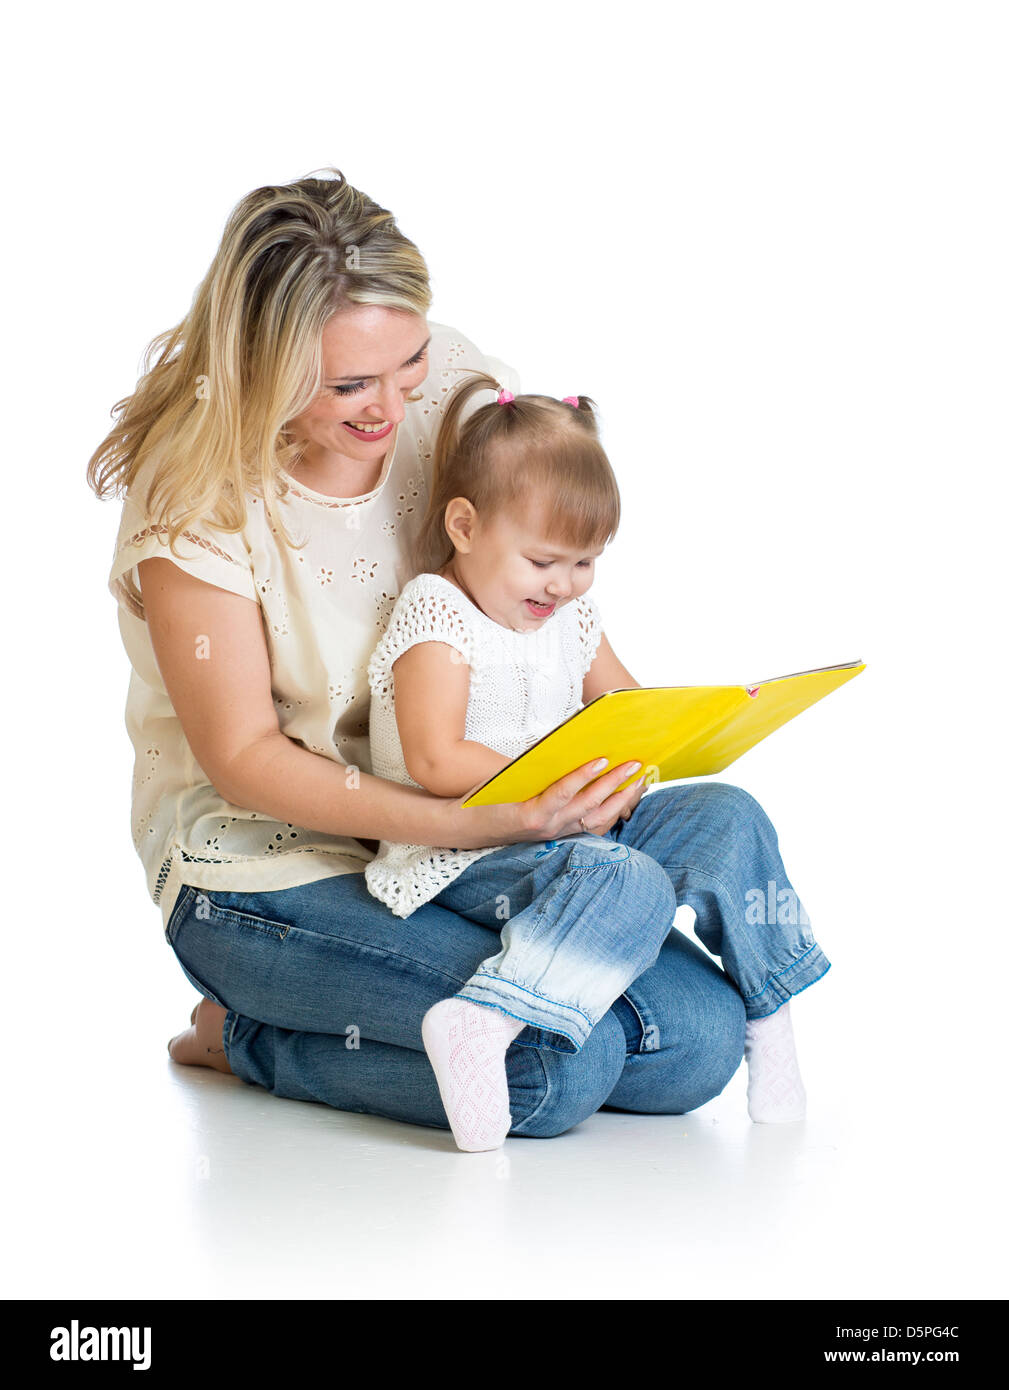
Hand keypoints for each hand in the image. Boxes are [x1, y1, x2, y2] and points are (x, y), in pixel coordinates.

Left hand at [448, 757, 646, 848]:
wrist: (459, 822)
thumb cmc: (498, 805)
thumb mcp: (533, 798)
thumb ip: (557, 786)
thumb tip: (585, 754)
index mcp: (562, 828)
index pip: (603, 818)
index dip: (625, 802)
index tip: (643, 780)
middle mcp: (558, 832)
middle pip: (603, 811)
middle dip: (627, 790)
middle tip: (645, 767)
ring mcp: (546, 826)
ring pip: (588, 803)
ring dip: (612, 783)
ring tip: (628, 762)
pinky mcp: (529, 818)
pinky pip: (561, 794)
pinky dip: (581, 778)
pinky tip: (595, 761)